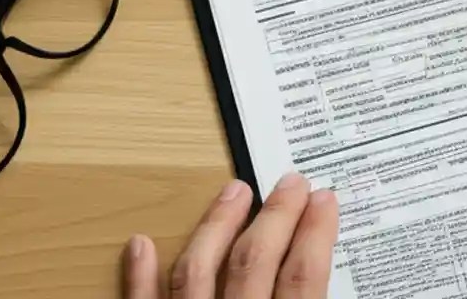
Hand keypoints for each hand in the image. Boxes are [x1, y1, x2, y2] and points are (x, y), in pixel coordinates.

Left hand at [123, 173, 338, 297]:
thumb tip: (326, 282)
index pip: (302, 277)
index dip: (316, 234)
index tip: (324, 200)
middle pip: (254, 262)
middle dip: (276, 216)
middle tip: (291, 183)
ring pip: (197, 271)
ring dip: (216, 227)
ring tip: (233, 191)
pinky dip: (139, 275)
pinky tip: (141, 244)